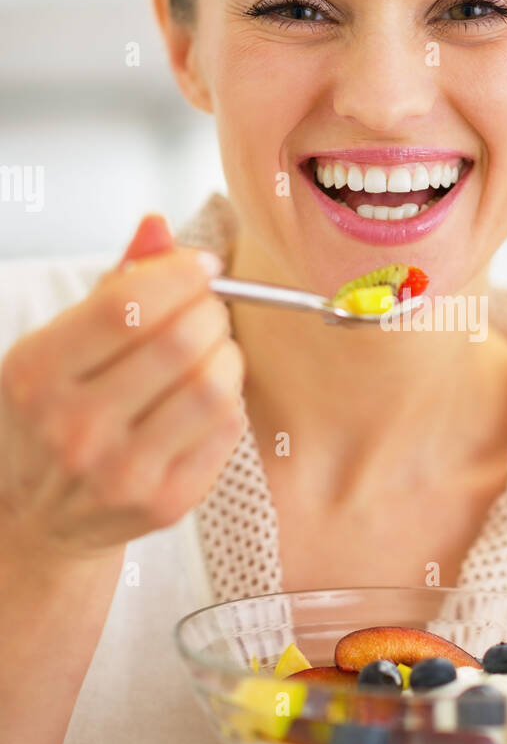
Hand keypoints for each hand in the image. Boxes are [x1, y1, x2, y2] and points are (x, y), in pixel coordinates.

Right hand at [0, 214, 245, 557]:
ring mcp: (121, 472)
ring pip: (212, 387)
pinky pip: (227, 429)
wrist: (40, 517)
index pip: (126, 305)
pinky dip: (230, 399)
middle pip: (179, 342)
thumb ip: (113, 285)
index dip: (180, 274)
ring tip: (213, 351)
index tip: (200, 266)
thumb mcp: (59, 347)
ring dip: (227, 354)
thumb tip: (159, 226)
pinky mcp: (165, 503)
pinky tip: (209, 396)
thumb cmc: (54, 418)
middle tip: (208, 310)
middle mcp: (75, 427)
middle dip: (210, 311)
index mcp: (38, 375)